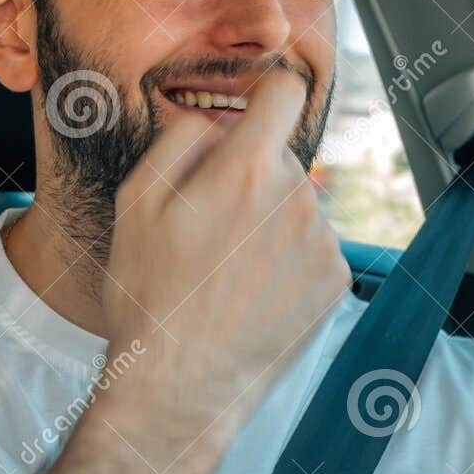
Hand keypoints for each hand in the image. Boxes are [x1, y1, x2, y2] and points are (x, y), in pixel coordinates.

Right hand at [98, 70, 349, 460]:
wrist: (181, 384)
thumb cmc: (149, 292)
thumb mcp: (136, 200)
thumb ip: (182, 139)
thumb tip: (218, 117)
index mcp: (249, 168)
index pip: (284, 90)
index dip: (267, 89)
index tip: (256, 102)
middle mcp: (299, 198)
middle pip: (281, 160)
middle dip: (250, 178)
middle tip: (209, 230)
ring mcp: (324, 242)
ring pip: (298, 206)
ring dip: (271, 223)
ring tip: (228, 271)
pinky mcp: (337, 280)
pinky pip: (315, 247)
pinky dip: (290, 261)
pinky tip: (254, 292)